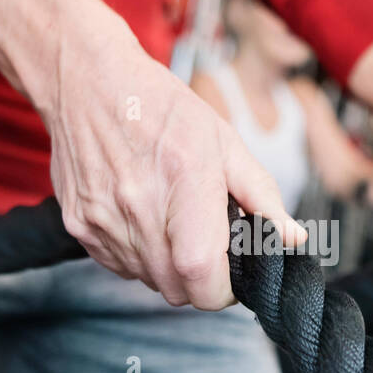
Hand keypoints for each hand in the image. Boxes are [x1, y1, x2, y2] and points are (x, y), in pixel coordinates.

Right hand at [47, 41, 305, 309]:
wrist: (87, 82)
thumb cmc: (162, 109)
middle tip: (206, 239)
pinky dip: (138, 255)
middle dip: (200, 277)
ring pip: (149, 281)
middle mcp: (138, 209)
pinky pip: (120, 267)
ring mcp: (103, 222)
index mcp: (185, 184)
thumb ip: (262, 196)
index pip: (203, 276)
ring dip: (168, 265)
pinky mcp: (79, 227)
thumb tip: (292, 239)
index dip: (224, 288)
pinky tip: (142, 216)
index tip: (232, 271)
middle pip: (179, 291)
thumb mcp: (225, 142)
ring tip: (170, 219)